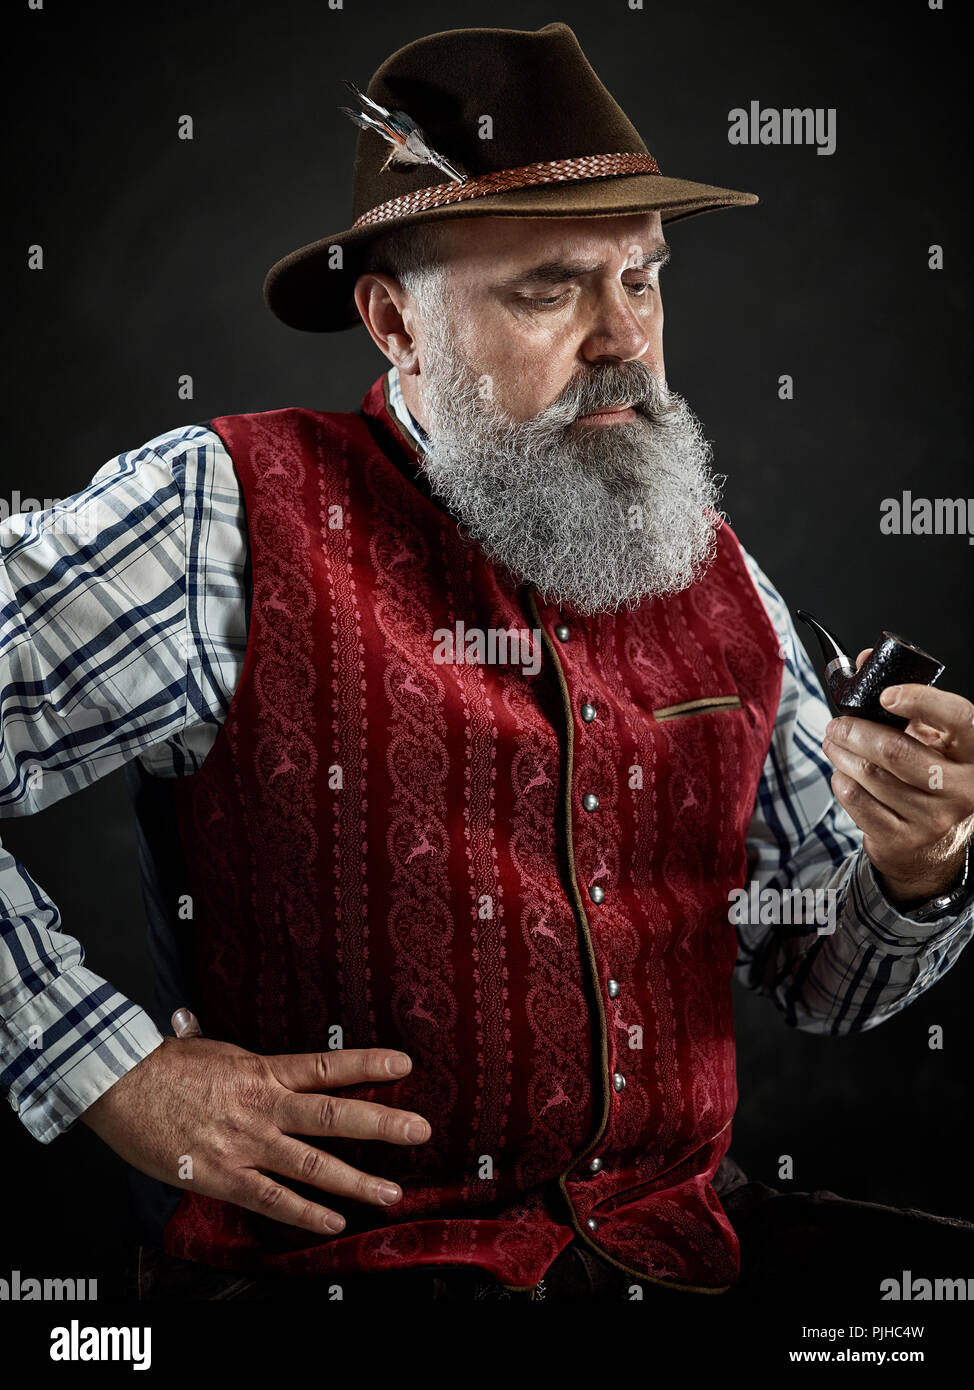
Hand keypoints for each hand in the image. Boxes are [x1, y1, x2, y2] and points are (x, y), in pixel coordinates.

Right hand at [80, 1008, 430, 1235]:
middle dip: (382, 1123)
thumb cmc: (162, 1065)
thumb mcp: (211, 1048)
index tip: (405, 1065)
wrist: (118, 1083)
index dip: (368, 1065)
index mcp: (263, 1070)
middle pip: (334, 1115)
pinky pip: (271, 1199)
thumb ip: (240, 1058)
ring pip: (312, 1163)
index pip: (327, 1066)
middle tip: (421, 1130)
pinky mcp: (223, 1174)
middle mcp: (264, 1105)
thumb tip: (246, 1044)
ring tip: (391, 1192)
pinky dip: (305, 1213)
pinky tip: (333, 1223)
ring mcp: (246, 1142)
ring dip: (356, 1180)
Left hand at [821, 650, 973, 908]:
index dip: (921, 701)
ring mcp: (934, 818)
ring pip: (872, 776)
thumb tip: (866, 661)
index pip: (958, 718)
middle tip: (837, 724)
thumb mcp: (934, 739)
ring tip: (834, 743)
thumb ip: (906, 701)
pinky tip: (842, 773)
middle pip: (897, 751)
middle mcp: (963, 787)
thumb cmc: (933, 778)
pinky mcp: (903, 839)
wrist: (934, 846)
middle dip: (856, 731)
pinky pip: (858, 801)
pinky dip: (842, 781)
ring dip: (842, 754)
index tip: (886, 695)